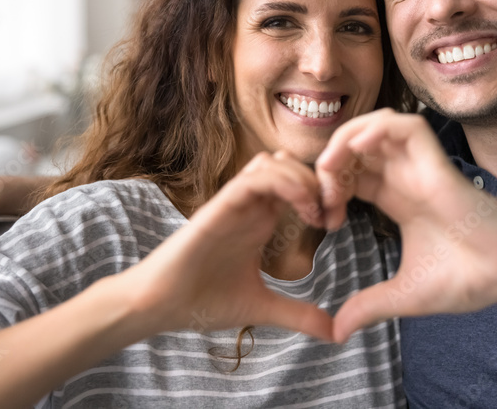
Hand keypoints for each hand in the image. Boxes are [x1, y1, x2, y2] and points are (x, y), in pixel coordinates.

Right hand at [117, 151, 334, 341]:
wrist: (160, 307)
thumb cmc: (202, 301)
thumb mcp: (262, 308)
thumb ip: (298, 315)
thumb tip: (336, 334)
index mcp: (261, 221)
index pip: (297, 185)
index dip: (323, 195)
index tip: (337, 222)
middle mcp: (250, 207)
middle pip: (290, 165)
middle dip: (318, 181)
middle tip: (332, 212)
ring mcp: (234, 205)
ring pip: (273, 163)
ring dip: (301, 178)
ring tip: (316, 210)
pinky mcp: (218, 208)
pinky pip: (251, 179)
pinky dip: (281, 183)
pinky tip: (300, 208)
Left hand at [316, 109, 496, 341]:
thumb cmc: (468, 280)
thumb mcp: (403, 295)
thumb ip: (368, 306)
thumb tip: (335, 332)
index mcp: (398, 199)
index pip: (352, 174)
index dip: (330, 188)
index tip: (325, 221)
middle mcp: (407, 178)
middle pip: (357, 146)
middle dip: (331, 163)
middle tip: (322, 195)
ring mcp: (422, 168)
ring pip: (377, 126)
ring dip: (347, 139)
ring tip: (332, 169)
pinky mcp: (438, 163)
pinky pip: (407, 126)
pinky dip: (377, 128)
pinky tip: (358, 150)